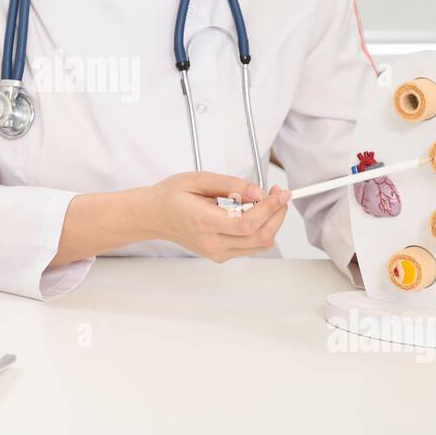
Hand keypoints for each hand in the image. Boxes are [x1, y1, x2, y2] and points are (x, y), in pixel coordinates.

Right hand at [140, 172, 289, 262]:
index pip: (247, 223)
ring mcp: (217, 252)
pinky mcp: (221, 255)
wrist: (154, 216)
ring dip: (272, 223)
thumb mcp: (198, 179)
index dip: (270, 208)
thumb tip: (257, 191)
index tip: (281, 193)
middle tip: (279, 195)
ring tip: (269, 201)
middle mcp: (212, 242)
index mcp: (204, 222)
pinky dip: (261, 229)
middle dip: (277, 215)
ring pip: (260, 245)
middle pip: (260, 237)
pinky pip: (251, 246)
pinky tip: (256, 212)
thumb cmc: (172, 196)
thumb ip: (230, 184)